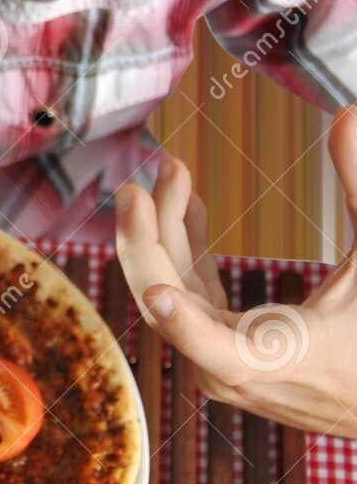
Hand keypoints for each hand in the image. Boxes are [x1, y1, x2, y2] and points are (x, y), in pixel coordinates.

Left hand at [114, 106, 356, 436]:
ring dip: (169, 232)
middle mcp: (232, 369)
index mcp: (272, 359)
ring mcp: (220, 362)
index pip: (218, 350)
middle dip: (153, 233)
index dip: (185, 323)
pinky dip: (187, 252)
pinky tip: (191, 209)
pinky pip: (189, 297)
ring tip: (173, 173)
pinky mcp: (223, 351)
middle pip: (169, 300)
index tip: (159, 291)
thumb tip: (350, 114)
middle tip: (145, 180)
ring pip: (171, 293)